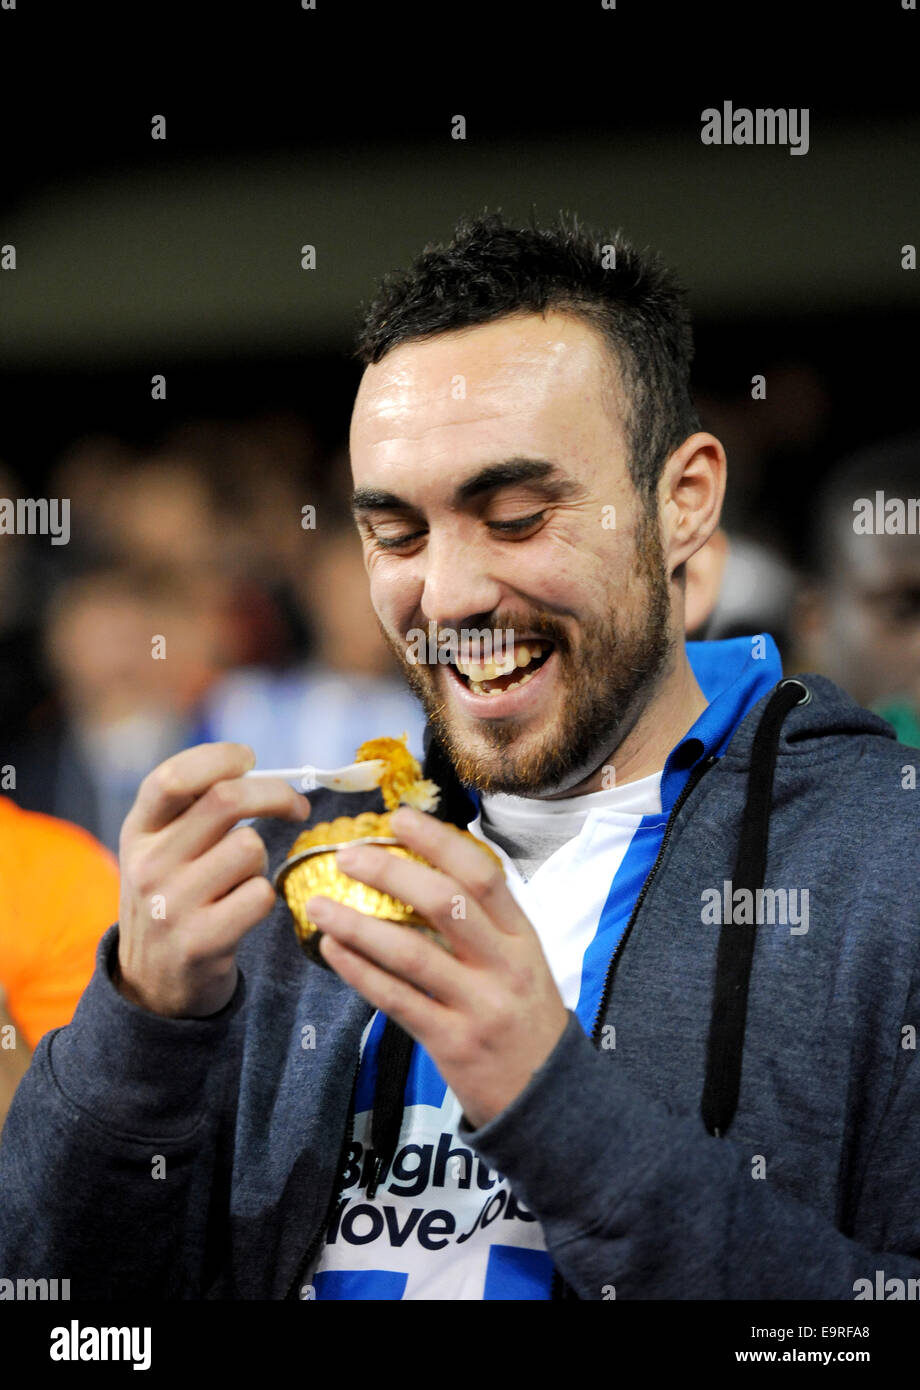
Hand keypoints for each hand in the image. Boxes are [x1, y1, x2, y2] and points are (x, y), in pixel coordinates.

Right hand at [115, 743, 309, 1017]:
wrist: (152, 983)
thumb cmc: (172, 898)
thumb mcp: (160, 849)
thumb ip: (192, 808)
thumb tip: (253, 767)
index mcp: (138, 831)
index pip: (173, 777)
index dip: (219, 757)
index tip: (250, 759)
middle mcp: (149, 864)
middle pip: (226, 800)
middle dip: (275, 794)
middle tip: (296, 806)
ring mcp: (172, 905)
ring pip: (250, 848)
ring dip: (262, 860)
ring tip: (241, 880)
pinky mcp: (200, 941)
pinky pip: (261, 895)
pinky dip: (264, 898)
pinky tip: (243, 911)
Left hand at [309, 806, 568, 1129]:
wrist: (550, 1098)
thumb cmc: (525, 1019)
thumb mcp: (523, 962)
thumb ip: (484, 924)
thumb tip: (422, 872)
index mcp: (523, 937)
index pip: (483, 875)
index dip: (439, 841)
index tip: (399, 818)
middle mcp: (505, 965)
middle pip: (446, 904)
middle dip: (392, 873)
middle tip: (347, 854)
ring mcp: (479, 1005)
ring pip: (413, 952)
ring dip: (359, 924)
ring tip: (319, 903)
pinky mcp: (452, 1043)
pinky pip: (397, 1000)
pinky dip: (360, 972)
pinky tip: (332, 950)